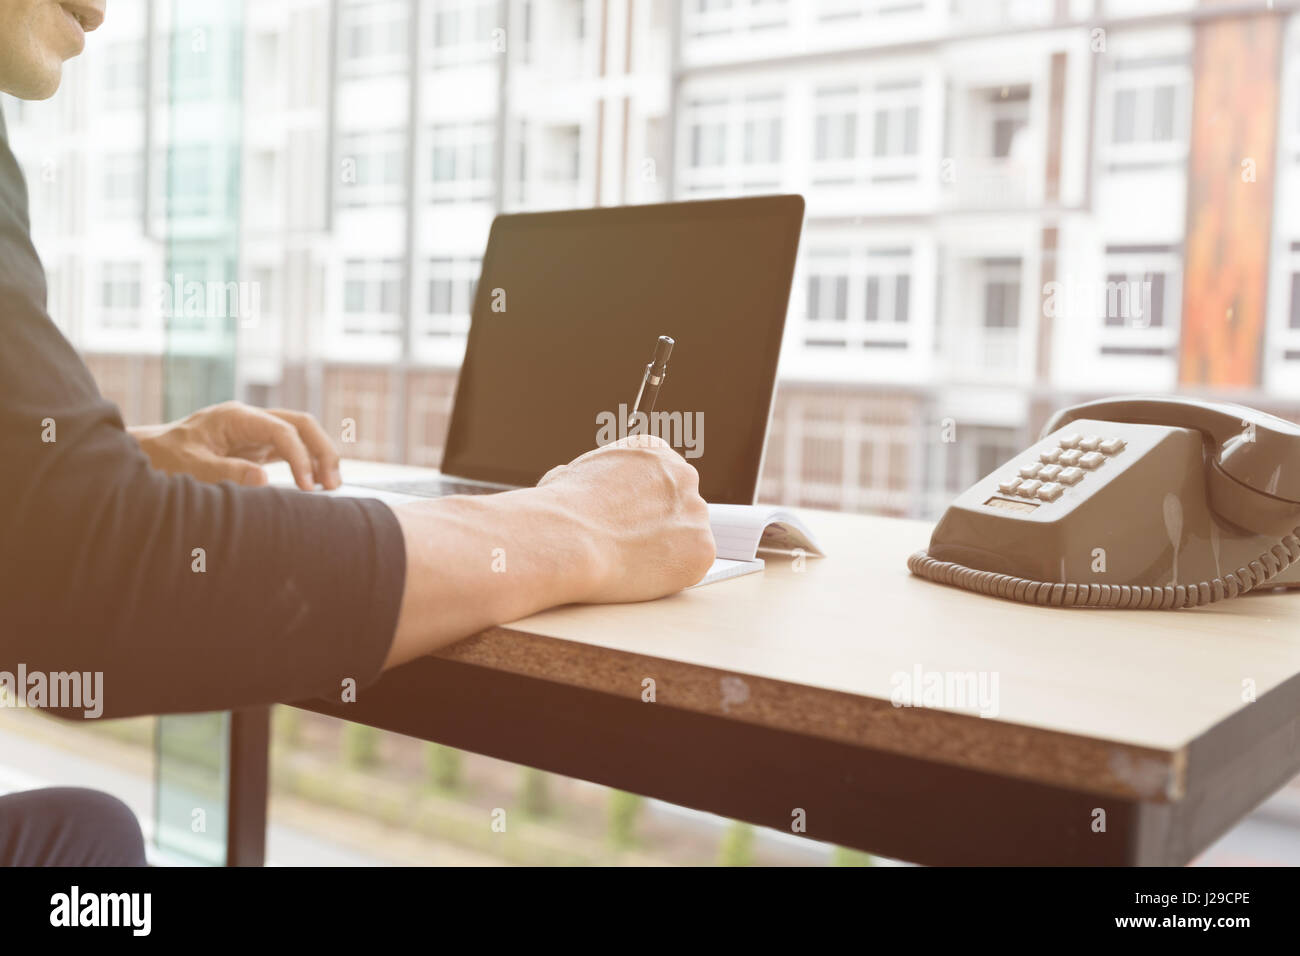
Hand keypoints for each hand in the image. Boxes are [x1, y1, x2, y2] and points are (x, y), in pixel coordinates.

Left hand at [129, 401, 340, 490]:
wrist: (150, 454)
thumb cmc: (166, 458)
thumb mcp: (191, 467)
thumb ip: (226, 472)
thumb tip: (264, 480)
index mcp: (236, 416)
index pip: (282, 430)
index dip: (300, 457)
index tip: (307, 486)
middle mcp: (251, 419)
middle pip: (302, 424)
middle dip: (323, 450)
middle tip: (334, 483)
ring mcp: (256, 432)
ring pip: (302, 435)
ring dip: (320, 456)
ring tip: (332, 486)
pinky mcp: (258, 447)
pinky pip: (292, 450)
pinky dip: (307, 464)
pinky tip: (316, 484)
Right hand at [536, 434, 715, 601]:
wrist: (568, 539)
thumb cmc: (560, 510)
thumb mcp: (570, 475)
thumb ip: (592, 479)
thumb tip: (572, 483)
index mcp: (652, 451)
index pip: (662, 479)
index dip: (643, 506)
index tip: (627, 521)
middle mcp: (682, 474)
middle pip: (679, 507)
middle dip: (659, 527)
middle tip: (629, 545)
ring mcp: (696, 511)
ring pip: (687, 538)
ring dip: (666, 551)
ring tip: (629, 560)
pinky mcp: (703, 548)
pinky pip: (692, 566)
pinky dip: (672, 575)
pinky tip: (642, 572)